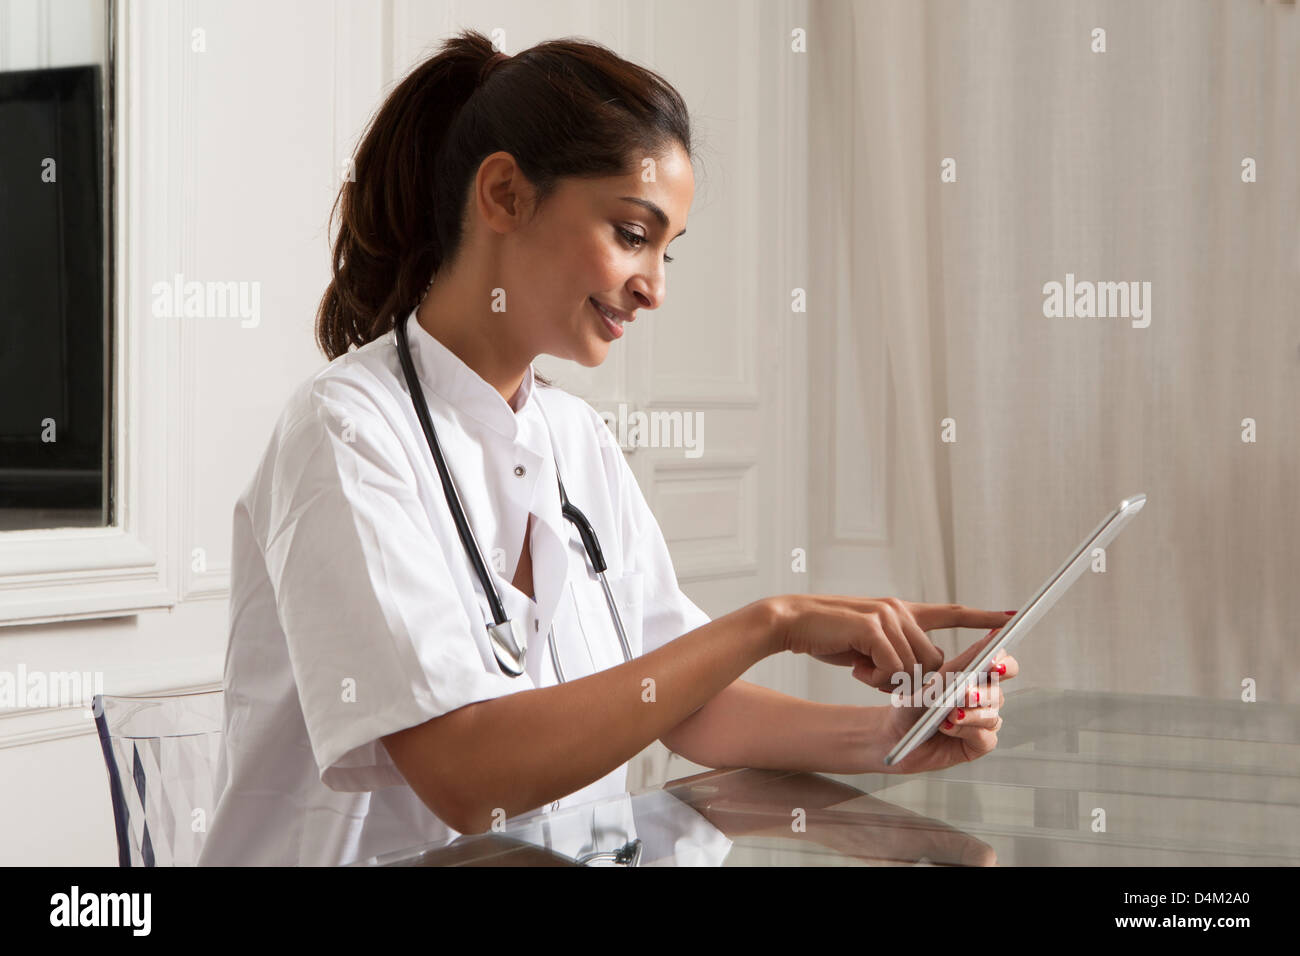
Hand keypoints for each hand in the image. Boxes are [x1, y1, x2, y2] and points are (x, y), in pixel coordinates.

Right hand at [770, 595, 1013, 692]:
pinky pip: (892, 667)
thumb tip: (917, 674)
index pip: (950, 612)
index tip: (1011, 617)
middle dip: (912, 679)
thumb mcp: (868, 645)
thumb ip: (895, 652)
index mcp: (901, 611)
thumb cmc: (828, 635)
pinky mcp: (872, 627)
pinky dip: (874, 676)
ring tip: (859, 669)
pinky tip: (854, 667)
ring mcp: (887, 616)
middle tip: (874, 677)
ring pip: (914, 667)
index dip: (982, 618)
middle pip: (933, 659)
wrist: (791, 621)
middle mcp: (899, 609)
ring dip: (888, 679)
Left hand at [870, 626, 1019, 774]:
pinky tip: (947, 727)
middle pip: (998, 693)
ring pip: (991, 716)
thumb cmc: (914, 705)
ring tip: (949, 714)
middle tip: (965, 693)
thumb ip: (962, 665)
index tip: (995, 662)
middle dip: (983, 693)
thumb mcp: (934, 683)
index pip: (1003, 666)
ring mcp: (984, 723)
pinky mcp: (980, 744)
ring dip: (971, 715)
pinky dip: (967, 731)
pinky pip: (985, 737)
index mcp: (977, 677)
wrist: (896, 736)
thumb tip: (991, 638)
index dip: (1005, 663)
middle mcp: (985, 699)